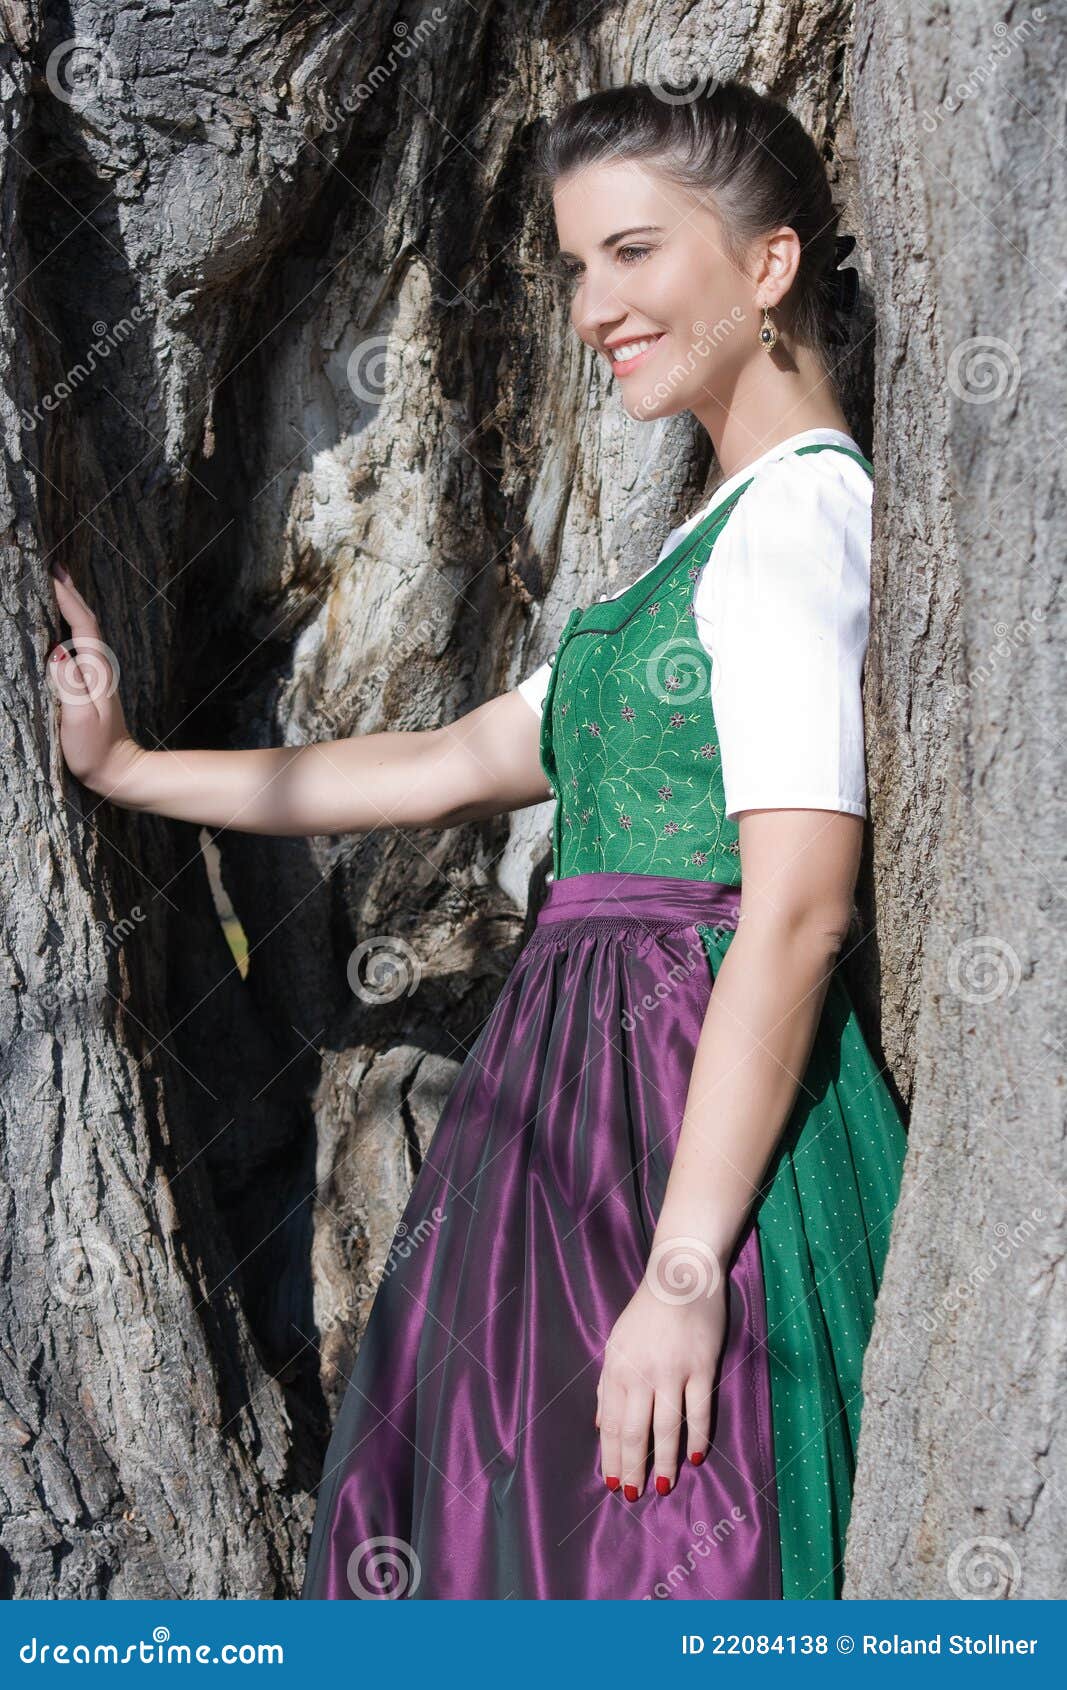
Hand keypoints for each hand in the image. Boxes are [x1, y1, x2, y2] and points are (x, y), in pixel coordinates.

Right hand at [47, 563, 144, 797]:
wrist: (120, 772)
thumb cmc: (96, 751)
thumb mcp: (79, 720)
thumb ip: (69, 687)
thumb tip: (57, 652)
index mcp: (96, 671)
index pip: (82, 625)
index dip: (67, 598)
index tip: (51, 574)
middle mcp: (99, 669)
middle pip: (86, 622)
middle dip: (70, 593)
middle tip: (54, 567)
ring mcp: (96, 677)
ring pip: (84, 632)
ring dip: (70, 607)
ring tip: (55, 587)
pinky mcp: (91, 687)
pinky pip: (79, 646)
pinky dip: (69, 628)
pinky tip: (59, 628)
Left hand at [596, 1240, 726, 1498]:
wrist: (680, 1275)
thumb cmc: (646, 1311)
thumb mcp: (617, 1344)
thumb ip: (608, 1385)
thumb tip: (601, 1425)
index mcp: (617, 1368)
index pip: (612, 1423)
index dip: (612, 1456)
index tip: (613, 1483)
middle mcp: (641, 1372)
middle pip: (635, 1431)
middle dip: (633, 1467)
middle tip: (634, 1496)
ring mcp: (672, 1370)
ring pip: (666, 1427)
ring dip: (664, 1461)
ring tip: (663, 1486)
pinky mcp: (701, 1366)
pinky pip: (699, 1410)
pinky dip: (697, 1437)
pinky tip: (696, 1458)